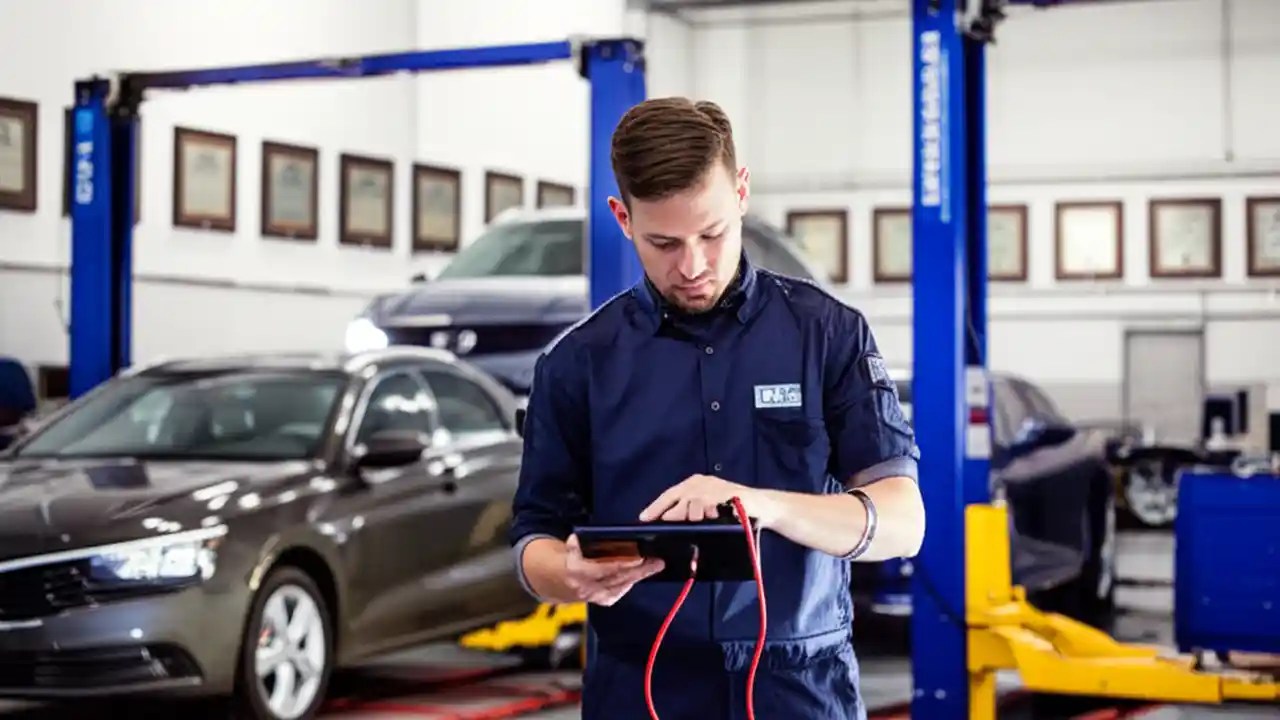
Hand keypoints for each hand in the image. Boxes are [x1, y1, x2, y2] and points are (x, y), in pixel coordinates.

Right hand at [563, 534, 664, 605]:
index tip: (639, 557)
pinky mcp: (598, 601)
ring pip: (621, 586)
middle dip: (639, 569)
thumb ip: (576, 546)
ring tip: (655, 566)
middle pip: (618, 577)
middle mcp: (584, 587)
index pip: (605, 568)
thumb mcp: (566, 550)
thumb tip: (585, 538)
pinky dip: (629, 583)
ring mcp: (592, 596)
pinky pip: (617, 593)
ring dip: (639, 576)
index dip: (624, 563)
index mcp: (575, 571)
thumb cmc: (564, 560)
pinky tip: (640, 575)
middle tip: (657, 561)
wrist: (551, 581)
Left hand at [638, 474, 771, 524]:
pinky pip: (707, 506)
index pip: (670, 495)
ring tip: (693, 525)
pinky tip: (707, 519)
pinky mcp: (724, 494)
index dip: (655, 507)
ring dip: (689, 517)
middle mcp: (701, 482)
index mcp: (695, 483)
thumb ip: (692, 512)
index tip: (642, 519)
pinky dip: (704, 514)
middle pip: (676, 499)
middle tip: (667, 528)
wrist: (764, 506)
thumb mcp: (709, 508)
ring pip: (690, 505)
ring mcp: (713, 487)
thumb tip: (670, 523)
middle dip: (671, 516)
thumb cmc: (735, 509)